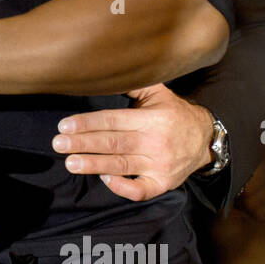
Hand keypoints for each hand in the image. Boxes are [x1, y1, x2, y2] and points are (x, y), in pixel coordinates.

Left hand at [52, 84, 213, 201]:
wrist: (206, 140)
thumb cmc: (174, 114)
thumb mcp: (160, 94)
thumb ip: (135, 85)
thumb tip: (106, 72)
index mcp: (152, 119)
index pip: (113, 121)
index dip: (88, 123)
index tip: (64, 125)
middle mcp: (156, 142)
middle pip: (113, 143)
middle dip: (83, 144)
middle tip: (58, 144)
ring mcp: (159, 165)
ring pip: (121, 165)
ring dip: (94, 165)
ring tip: (71, 163)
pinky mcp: (162, 184)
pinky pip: (140, 190)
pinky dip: (122, 187)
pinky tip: (104, 178)